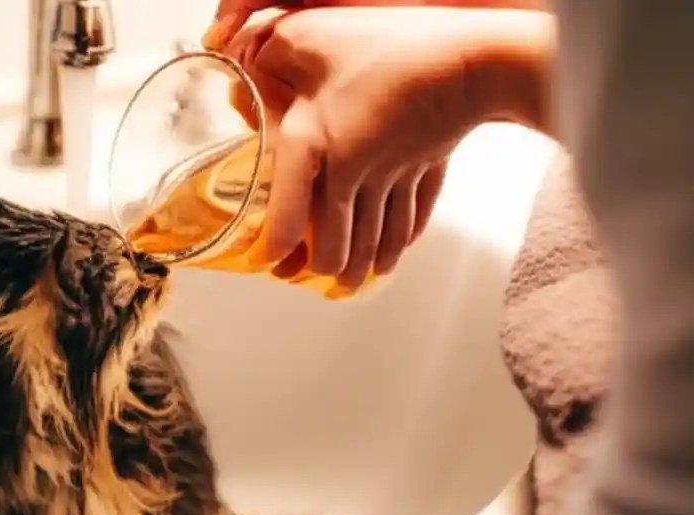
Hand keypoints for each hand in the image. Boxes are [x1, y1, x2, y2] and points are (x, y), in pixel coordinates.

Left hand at [220, 7, 551, 284]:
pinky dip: (402, 239)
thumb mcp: (311, 39)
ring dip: (364, 264)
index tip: (268, 261)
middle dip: (325, 268)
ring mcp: (394, 172)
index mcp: (315, 141)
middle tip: (310, 279)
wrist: (473, 58)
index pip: (287, 208)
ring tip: (353, 283)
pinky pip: (413, 214)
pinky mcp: (427, 164)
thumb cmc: (391, 45)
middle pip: (338, 237)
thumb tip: (233, 46)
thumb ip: (270, 49)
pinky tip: (395, 252)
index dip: (276, 242)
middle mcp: (352, 168)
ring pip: (376, 235)